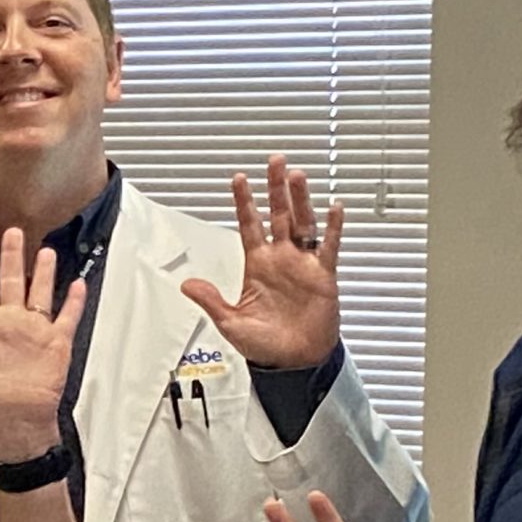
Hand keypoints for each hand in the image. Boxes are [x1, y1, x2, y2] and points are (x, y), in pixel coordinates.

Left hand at [179, 154, 343, 368]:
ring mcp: (302, 264)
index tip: (238, 178)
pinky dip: (332, 228)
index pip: (248, 225)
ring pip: (303, 223)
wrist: (294, 361)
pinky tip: (333, 207)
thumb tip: (187, 285)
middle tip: (275, 161)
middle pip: (278, 214)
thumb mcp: (230, 322)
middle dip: (275, 188)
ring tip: (297, 175)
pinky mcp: (323, 275)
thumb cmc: (264, 344)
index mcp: (257, 265)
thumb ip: (212, 301)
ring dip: (301, 199)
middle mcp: (280, 259)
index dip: (244, 202)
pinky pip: (329, 247)